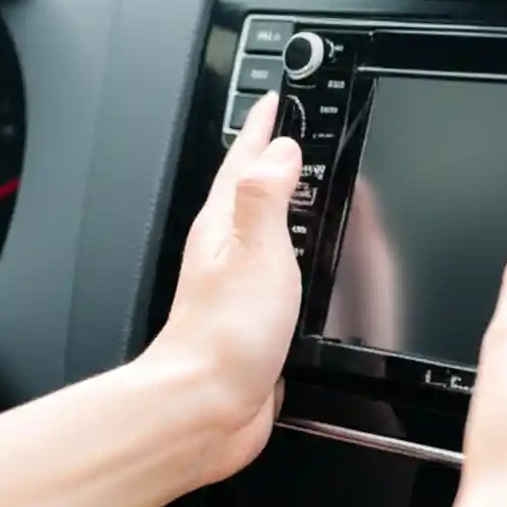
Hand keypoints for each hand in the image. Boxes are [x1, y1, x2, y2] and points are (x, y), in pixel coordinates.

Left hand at [142, 92, 301, 485]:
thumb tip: (281, 149)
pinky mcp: (250, 314)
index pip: (246, 161)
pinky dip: (291, 248)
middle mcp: (225, 249)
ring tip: (297, 179)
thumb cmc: (223, 336)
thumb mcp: (255, 252)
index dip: (263, 129)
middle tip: (286, 129)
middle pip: (248, 188)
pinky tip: (299, 255)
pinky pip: (274, 265)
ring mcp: (235, 282)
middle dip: (268, 155)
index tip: (276, 101)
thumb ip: (268, 198)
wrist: (207, 406)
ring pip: (261, 226)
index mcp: (224, 226)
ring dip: (280, 199)